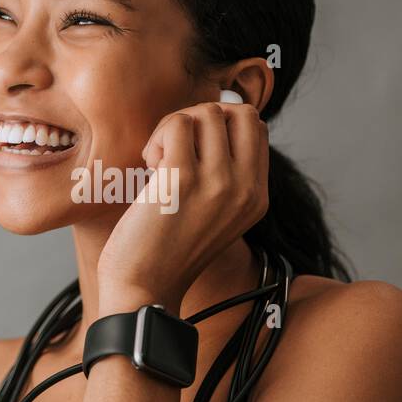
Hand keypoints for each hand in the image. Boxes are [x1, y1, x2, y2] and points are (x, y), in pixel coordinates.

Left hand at [97, 101, 268, 310]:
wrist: (145, 289)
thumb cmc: (168, 249)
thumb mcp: (216, 214)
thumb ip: (227, 174)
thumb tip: (215, 115)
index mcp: (257, 197)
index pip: (256, 127)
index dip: (221, 125)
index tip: (195, 151)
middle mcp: (245, 189)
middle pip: (239, 112)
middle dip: (204, 117)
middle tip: (177, 148)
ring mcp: (218, 184)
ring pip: (206, 112)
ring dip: (175, 127)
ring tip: (161, 161)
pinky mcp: (183, 180)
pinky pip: (177, 124)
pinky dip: (157, 137)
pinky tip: (150, 167)